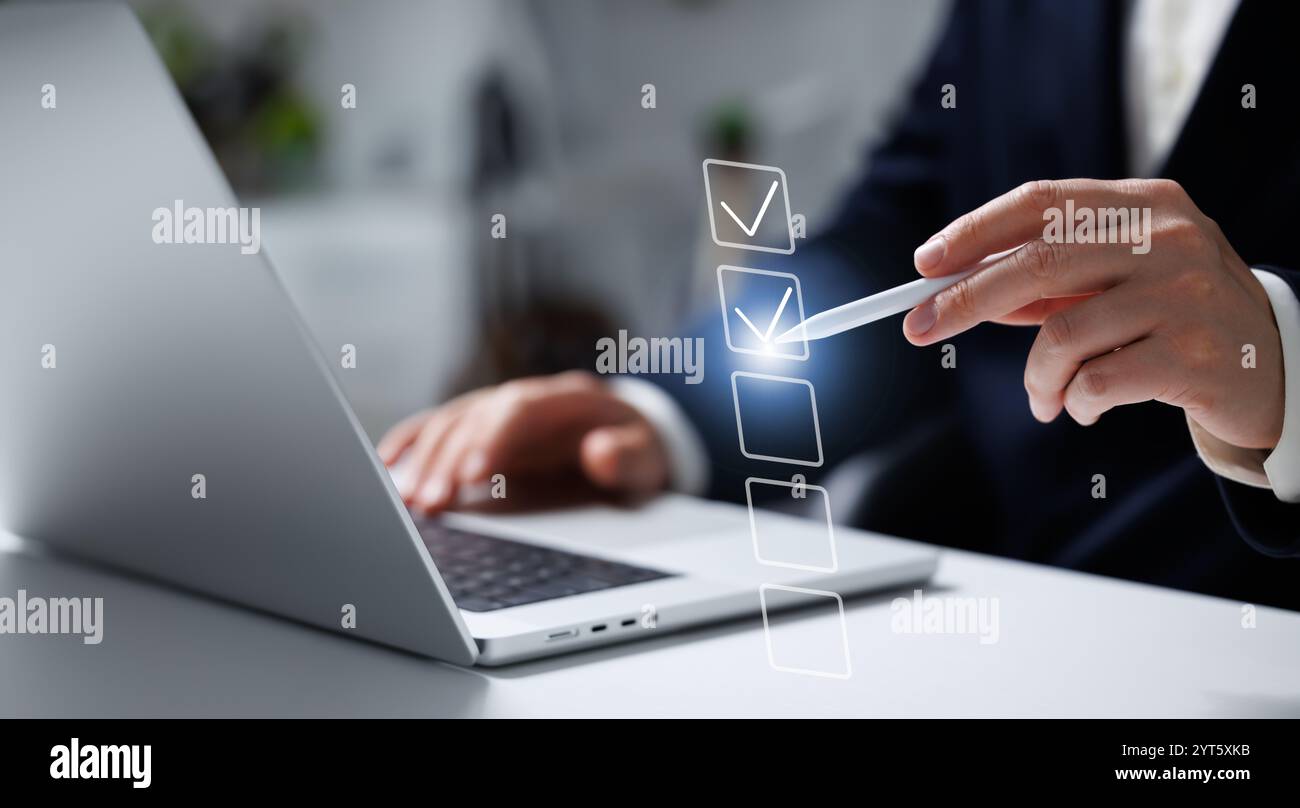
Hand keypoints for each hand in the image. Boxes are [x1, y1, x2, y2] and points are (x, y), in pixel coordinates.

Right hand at [376, 371, 668, 512]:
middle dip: (451, 459)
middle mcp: (527, 397)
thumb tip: (600, 451)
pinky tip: (389, 464)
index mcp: (568, 399)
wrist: (632, 433)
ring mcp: (501, 407)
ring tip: (412, 501)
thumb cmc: (639, 449)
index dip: (494, 438)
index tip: (474, 473)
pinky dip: (413, 440)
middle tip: (433, 502)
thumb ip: (628, 457)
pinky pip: (442, 425)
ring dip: (428, 459)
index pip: (521, 409)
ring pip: (454, 423)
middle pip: (478, 418)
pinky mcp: (483, 423)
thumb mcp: (650, 457)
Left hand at [903, 179, 1283, 449]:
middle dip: (964, 300)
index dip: (974, 231)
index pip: (1041, 203)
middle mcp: (1169, 239)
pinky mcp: (1194, 356)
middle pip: (1036, 263)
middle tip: (918, 328)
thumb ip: (1050, 279)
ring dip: (1036, 378)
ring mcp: (1185, 295)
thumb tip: (959, 288)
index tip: (924, 264)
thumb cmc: (1177, 315)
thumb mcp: (1120, 279)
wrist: (1275, 366)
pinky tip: (1085, 406)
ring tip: (1045, 397)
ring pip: (1060, 336)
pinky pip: (1094, 385)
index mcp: (1145, 204)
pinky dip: (1074, 403)